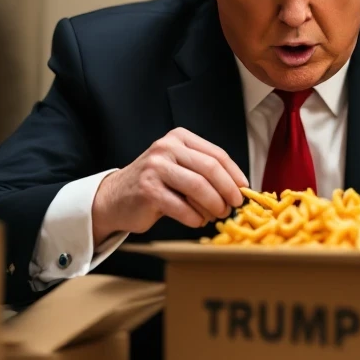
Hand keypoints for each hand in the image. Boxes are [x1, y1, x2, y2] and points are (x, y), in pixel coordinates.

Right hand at [91, 128, 248, 240]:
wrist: (115, 198)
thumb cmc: (155, 184)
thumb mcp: (179, 167)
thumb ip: (204, 172)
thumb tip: (238, 189)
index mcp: (179, 138)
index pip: (216, 154)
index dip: (234, 174)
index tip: (244, 190)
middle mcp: (166, 148)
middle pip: (210, 169)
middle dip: (227, 191)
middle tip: (233, 206)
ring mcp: (155, 168)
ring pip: (199, 187)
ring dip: (213, 205)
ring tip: (216, 215)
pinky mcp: (148, 190)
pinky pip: (182, 207)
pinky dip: (195, 218)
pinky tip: (196, 221)